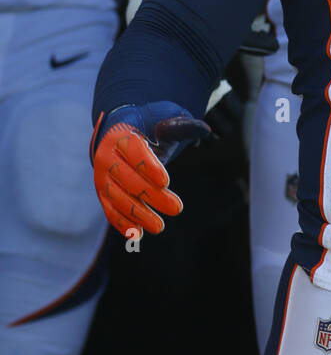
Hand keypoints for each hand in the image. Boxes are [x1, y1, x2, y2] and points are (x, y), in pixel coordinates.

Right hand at [90, 102, 209, 237]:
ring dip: (137, 214)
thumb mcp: (165, 118)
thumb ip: (181, 126)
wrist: (123, 132)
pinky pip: (109, 210)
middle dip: (151, 195)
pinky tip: (137, 235)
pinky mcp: (103, 193)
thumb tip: (204, 129)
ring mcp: (102, 176)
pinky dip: (121, 223)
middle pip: (127, 178)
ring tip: (159, 227)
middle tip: (177, 208)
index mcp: (120, 134)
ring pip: (117, 197)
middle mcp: (105, 156)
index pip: (133, 151)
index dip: (148, 166)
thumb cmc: (149, 124)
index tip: (166, 182)